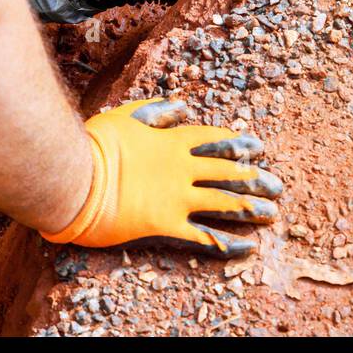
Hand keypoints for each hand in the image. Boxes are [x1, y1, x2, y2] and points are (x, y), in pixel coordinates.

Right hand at [41, 98, 282, 257]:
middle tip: (277, 185)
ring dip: (251, 208)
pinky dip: (229, 243)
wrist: (75, 179)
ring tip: (272, 213)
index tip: (257, 148)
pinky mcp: (166, 227)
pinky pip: (205, 237)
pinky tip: (248, 247)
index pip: (215, 141)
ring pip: (225, 203)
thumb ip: (157, 111)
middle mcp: (183, 170)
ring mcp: (177, 199)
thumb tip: (182, 105)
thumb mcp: (126, 116)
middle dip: (256, 179)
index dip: (239, 144)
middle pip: (229, 172)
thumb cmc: (95, 145)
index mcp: (174, 142)